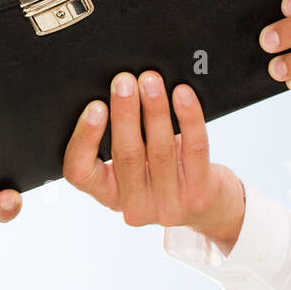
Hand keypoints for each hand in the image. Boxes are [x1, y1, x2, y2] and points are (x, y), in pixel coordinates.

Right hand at [63, 71, 244, 254]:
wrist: (209, 208)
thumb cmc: (162, 173)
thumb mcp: (135, 166)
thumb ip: (120, 138)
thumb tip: (117, 88)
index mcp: (108, 194)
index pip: (81, 174)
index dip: (85, 139)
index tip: (95, 106)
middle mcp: (134, 205)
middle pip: (126, 155)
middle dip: (124, 112)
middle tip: (124, 80)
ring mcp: (169, 203)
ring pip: (160, 150)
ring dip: (155, 109)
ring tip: (151, 81)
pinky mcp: (200, 194)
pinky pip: (195, 148)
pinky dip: (189, 117)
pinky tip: (182, 95)